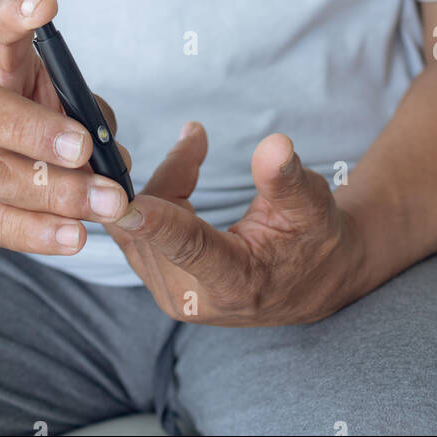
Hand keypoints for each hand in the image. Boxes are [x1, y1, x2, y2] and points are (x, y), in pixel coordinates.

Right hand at [0, 0, 132, 254]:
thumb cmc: (30, 107)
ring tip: (105, 204)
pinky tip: (75, 236)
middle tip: (87, 149)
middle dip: (38, 135)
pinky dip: (40, 235)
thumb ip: (83, 104)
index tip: (47, 4)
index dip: (16, 14)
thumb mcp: (54, 83)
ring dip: (54, 195)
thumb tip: (115, 154)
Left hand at [108, 124, 366, 325]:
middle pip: (154, 227)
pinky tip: (183, 176)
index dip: (156, 223)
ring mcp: (170, 292)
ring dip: (163, 183)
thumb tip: (274, 145)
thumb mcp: (312, 206)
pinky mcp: (158, 282)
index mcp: (236, 283)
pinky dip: (153, 196)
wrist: (311, 280)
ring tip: (195, 152)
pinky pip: (134, 228)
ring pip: (136, 225)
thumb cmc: (313, 239)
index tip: (123, 202)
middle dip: (170, 176)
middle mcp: (193, 298)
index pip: (189, 249)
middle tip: (196, 139)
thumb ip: (286, 179)